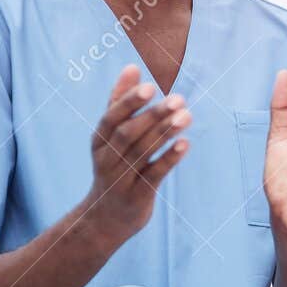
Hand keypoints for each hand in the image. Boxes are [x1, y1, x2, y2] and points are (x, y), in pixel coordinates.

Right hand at [80, 65, 190, 242]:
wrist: (105, 219)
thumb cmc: (113, 167)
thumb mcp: (110, 137)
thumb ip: (120, 102)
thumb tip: (132, 67)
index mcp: (99, 141)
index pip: (111, 118)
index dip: (129, 102)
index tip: (150, 87)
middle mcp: (106, 159)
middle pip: (128, 134)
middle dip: (153, 115)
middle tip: (178, 99)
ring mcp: (121, 179)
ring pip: (142, 153)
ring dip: (165, 133)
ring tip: (186, 116)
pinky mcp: (137, 197)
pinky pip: (154, 175)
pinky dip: (169, 158)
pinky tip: (185, 144)